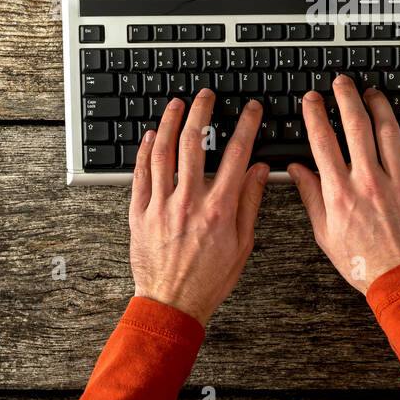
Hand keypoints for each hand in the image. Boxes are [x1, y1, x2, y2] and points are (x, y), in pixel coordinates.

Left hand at [128, 89, 269, 324]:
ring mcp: (161, 206)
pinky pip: (141, 175)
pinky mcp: (140, 213)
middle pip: (195, 143)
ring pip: (164, 152)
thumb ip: (250, 203)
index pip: (236, 154)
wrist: (171, 304)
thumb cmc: (209, 280)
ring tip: (177, 104)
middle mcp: (189, 201)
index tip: (250, 110)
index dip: (245, 126)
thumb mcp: (243, 244)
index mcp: (219, 208)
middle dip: (201, 112)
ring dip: (171, 123)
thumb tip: (259, 171)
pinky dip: (146, 151)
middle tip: (205, 95)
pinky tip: (152, 136)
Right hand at [288, 75, 399, 293]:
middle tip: (341, 82)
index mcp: (340, 192)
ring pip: (388, 129)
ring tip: (371, 91)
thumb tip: (295, 170)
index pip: (322, 140)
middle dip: (346, 96)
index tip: (312, 99)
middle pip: (355, 125)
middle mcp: (368, 181)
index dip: (315, 113)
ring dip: (379, 104)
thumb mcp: (325, 233)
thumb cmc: (363, 261)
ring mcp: (398, 181)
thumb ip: (310, 197)